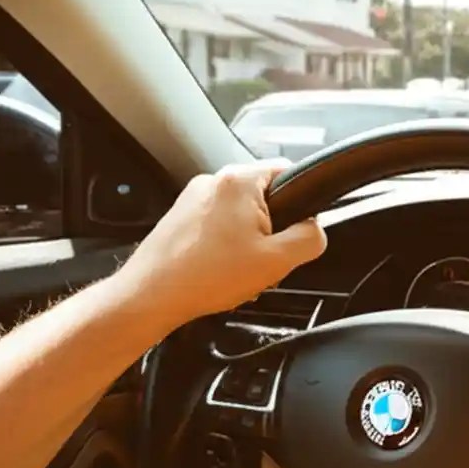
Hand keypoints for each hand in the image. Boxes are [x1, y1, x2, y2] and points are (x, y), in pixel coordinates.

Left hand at [117, 161, 326, 330]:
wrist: (151, 295)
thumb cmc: (205, 276)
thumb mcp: (277, 261)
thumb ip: (309, 239)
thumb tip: (316, 230)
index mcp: (239, 181)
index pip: (289, 172)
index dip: (301, 204)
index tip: (295, 232)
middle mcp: (214, 181)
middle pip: (265, 197)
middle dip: (271, 230)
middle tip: (263, 259)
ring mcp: (194, 198)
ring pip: (241, 214)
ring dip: (248, 241)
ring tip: (237, 270)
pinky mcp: (181, 217)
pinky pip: (218, 225)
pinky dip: (226, 247)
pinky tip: (219, 272)